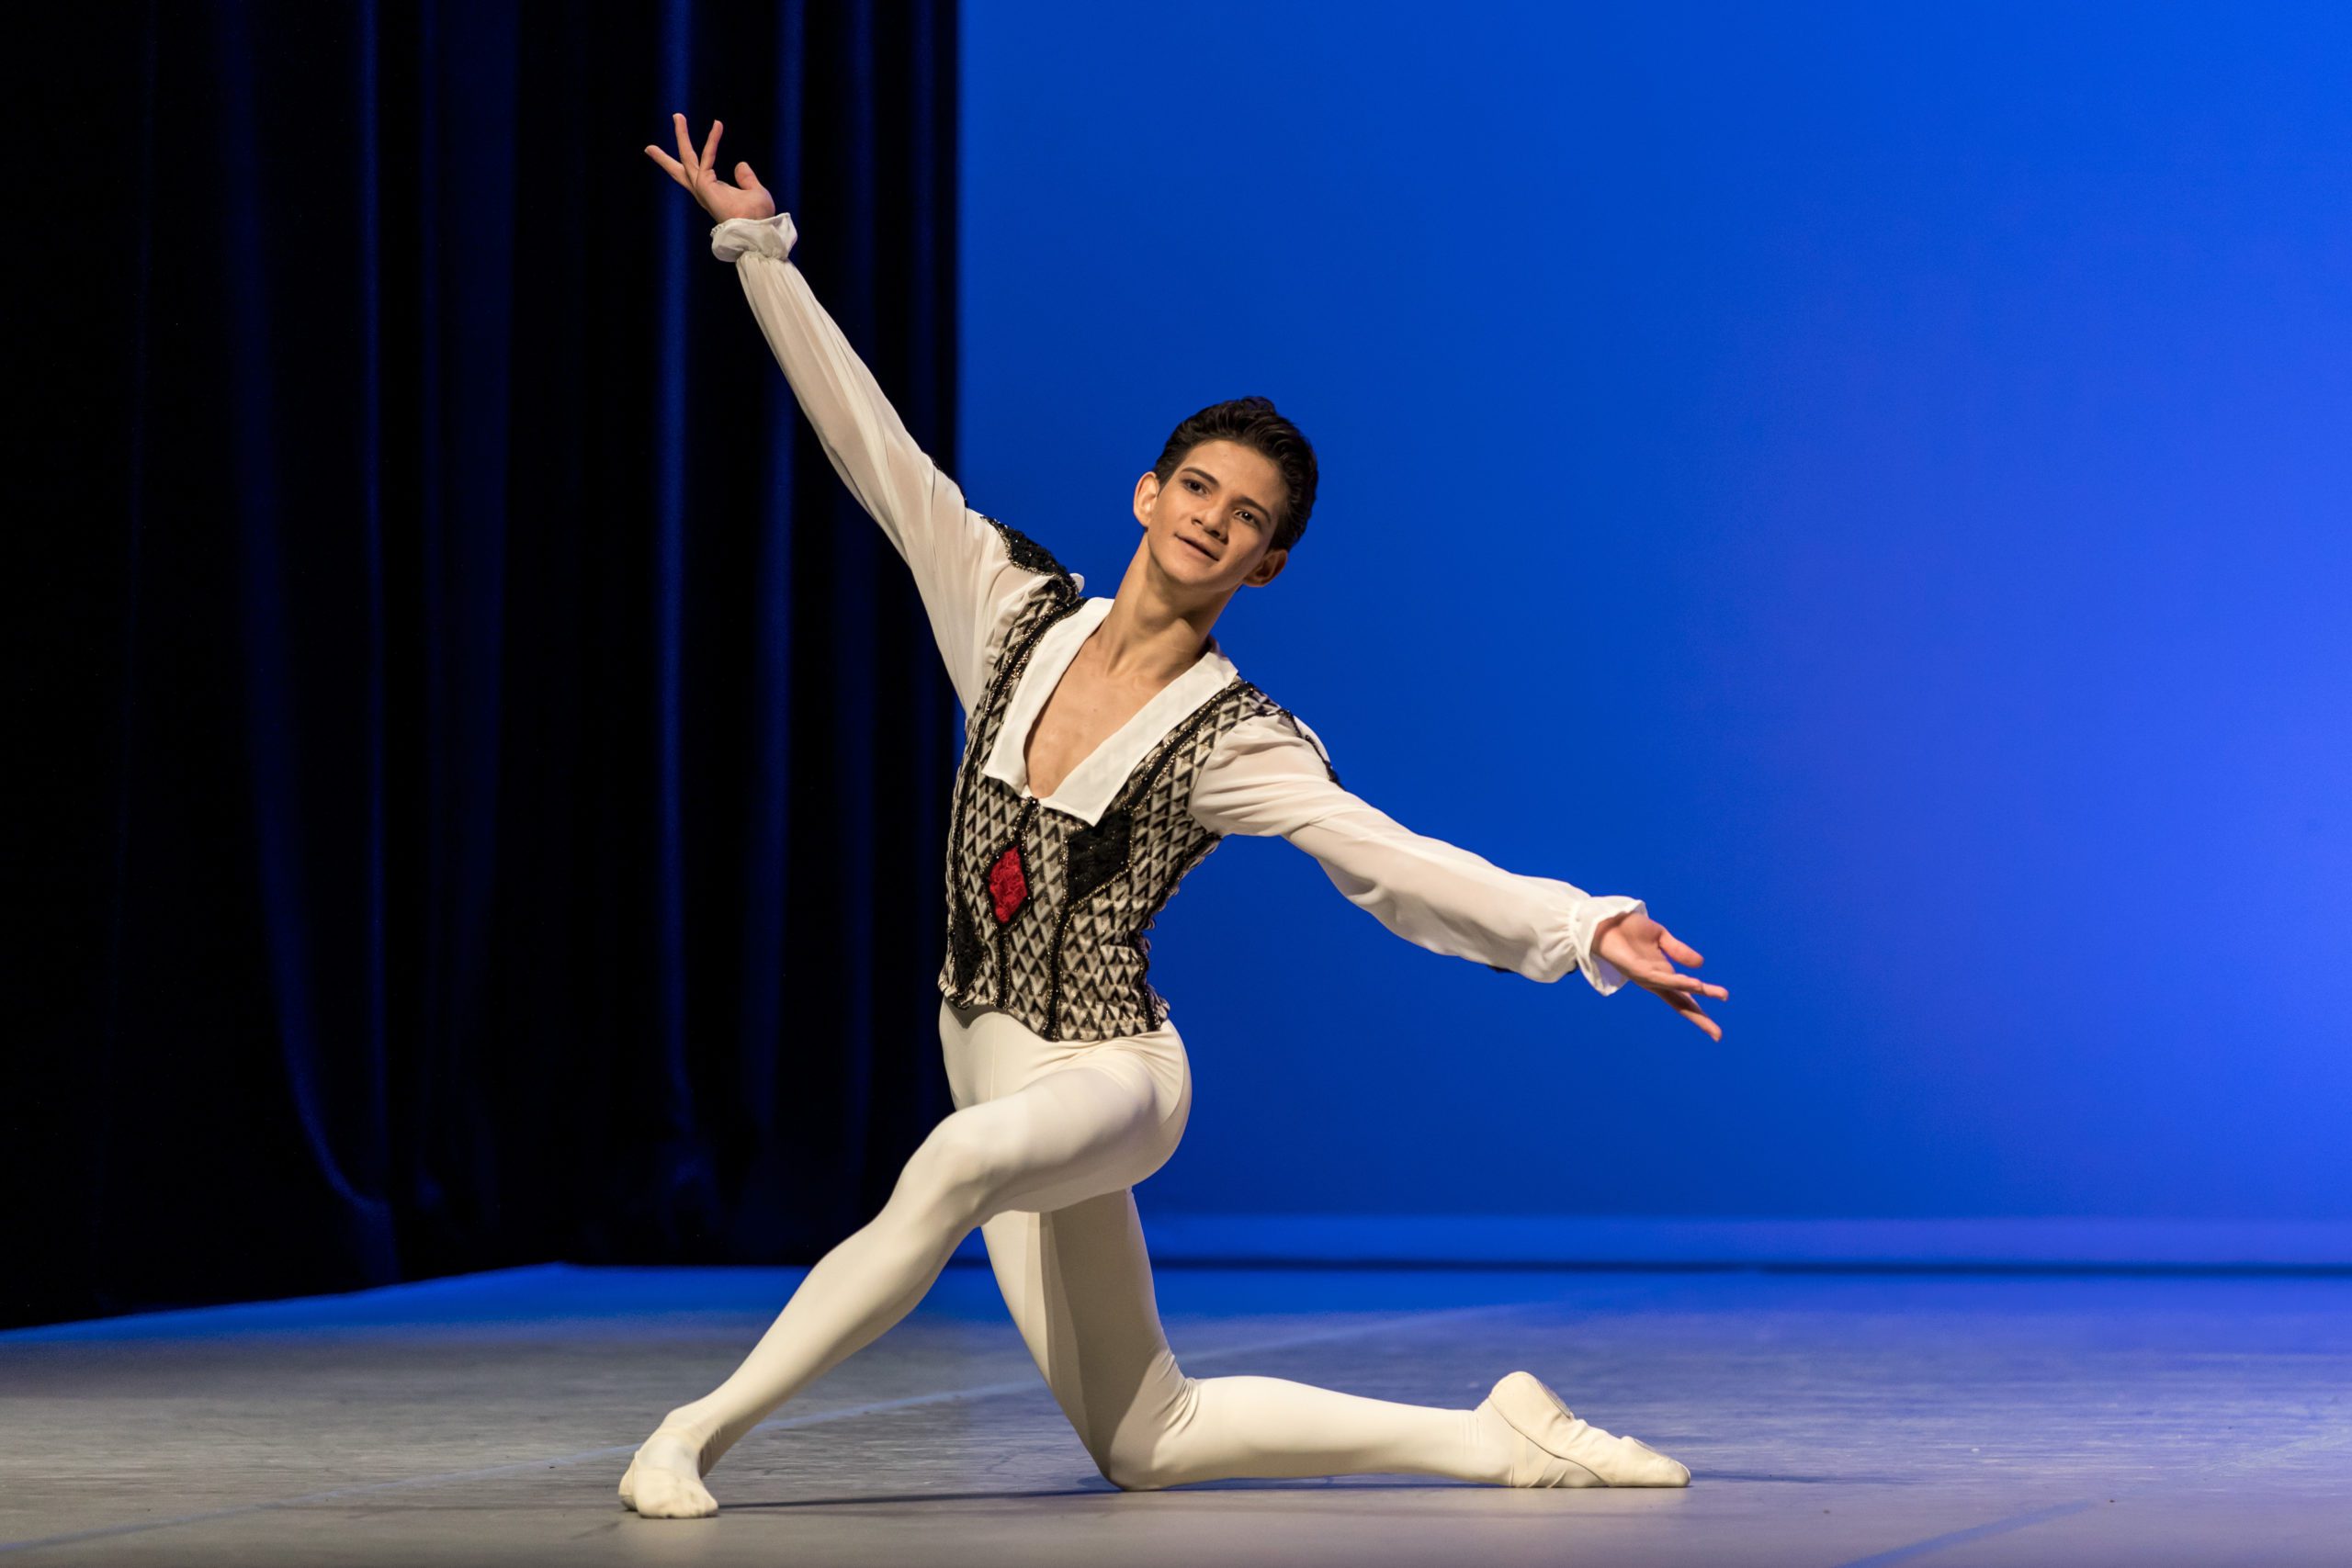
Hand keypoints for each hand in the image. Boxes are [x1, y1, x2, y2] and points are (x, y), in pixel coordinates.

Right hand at [643, 112, 774, 223]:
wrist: (757, 229)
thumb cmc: (758, 217)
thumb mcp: (755, 192)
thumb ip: (747, 179)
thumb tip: (740, 163)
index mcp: (712, 191)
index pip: (703, 167)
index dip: (710, 146)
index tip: (717, 126)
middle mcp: (703, 190)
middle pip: (681, 168)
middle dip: (665, 157)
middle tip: (648, 147)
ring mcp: (702, 188)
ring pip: (687, 158)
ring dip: (682, 135)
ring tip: (677, 116)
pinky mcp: (705, 185)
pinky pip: (708, 157)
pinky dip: (713, 141)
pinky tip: (718, 124)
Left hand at [1593, 908, 1727, 1040]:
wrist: (1605, 920)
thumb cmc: (1629, 930)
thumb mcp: (1661, 937)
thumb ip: (1679, 951)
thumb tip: (1701, 965)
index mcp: (1662, 975)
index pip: (1685, 998)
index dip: (1700, 1012)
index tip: (1716, 1033)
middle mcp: (1654, 980)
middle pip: (1681, 1003)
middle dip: (1699, 1018)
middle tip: (1718, 1035)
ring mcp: (1645, 976)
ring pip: (1675, 988)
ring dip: (1696, 991)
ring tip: (1718, 993)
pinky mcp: (1635, 969)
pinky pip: (1660, 977)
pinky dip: (1677, 981)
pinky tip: (1693, 983)